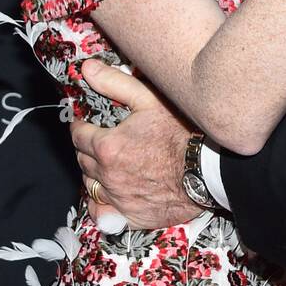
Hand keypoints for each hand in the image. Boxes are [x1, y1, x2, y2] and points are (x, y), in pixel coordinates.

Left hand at [71, 60, 203, 229]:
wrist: (207, 170)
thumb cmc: (181, 133)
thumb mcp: (149, 100)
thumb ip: (114, 84)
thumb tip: (87, 69)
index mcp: (108, 146)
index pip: (78, 135)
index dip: (80, 126)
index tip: (85, 124)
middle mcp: (108, 174)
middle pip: (82, 160)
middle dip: (87, 149)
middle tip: (99, 142)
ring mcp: (118, 198)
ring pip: (90, 185)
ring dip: (93, 173)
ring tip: (107, 164)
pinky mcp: (129, 216)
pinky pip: (101, 212)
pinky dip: (100, 203)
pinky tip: (108, 193)